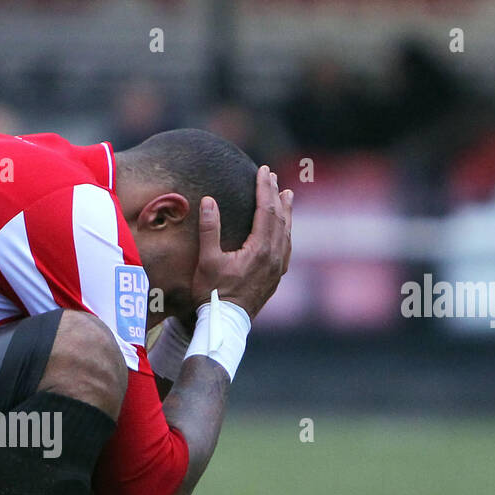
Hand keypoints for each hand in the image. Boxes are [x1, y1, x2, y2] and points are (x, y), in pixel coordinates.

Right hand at [191, 164, 292, 319]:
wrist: (224, 324)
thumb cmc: (212, 294)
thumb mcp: (207, 261)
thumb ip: (210, 229)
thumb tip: (210, 201)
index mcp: (260, 249)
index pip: (266, 210)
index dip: (264, 188)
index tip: (263, 171)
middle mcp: (274, 257)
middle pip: (279, 218)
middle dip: (275, 195)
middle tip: (272, 176)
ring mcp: (277, 269)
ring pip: (286, 233)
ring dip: (286, 212)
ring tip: (287, 195)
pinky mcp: (275, 278)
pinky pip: (286, 248)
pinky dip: (286, 232)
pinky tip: (284, 230)